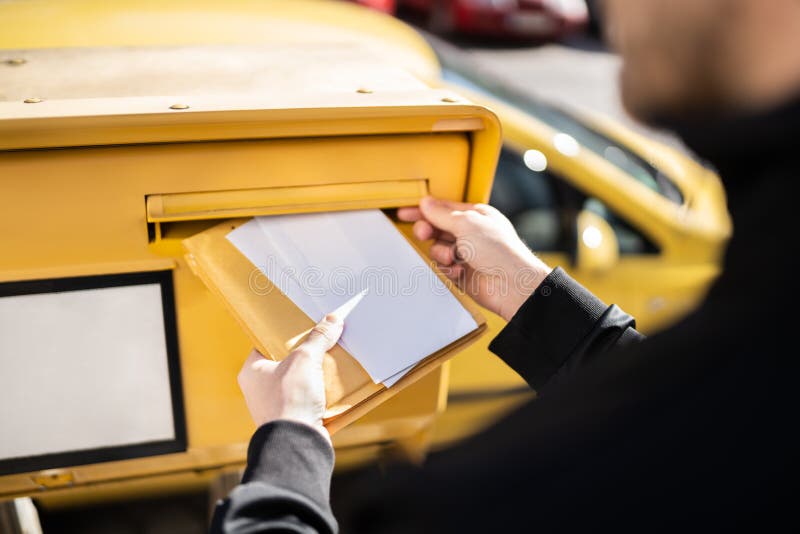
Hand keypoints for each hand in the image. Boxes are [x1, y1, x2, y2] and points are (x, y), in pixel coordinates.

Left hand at [237, 314, 343, 441]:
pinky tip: (336, 384)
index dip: (286, 334)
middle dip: (307, 353)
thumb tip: (333, 320)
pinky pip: (310, 398)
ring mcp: (277, 405)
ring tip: (333, 359)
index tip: (303, 324)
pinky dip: (322, 392)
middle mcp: (260, 389)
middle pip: (287, 361)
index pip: (267, 343)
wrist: (297, 443)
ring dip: (317, 373)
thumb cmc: (289, 400)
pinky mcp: (294, 418)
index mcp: (252, 371)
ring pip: (300, 380)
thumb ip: (319, 338)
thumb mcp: (305, 359)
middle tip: (322, 339)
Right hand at [398, 196, 551, 321]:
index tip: (403, 213)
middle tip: (424, 234)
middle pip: (437, 229)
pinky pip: (443, 268)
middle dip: (428, 232)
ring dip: (441, 253)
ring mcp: (466, 254)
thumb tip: (426, 203)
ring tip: (453, 258)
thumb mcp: (467, 224)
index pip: (443, 209)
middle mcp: (471, 233)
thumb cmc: (499, 250)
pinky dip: (448, 269)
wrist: (511, 285)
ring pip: (437, 249)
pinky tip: (460, 271)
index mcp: (475, 216)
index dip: (423, 210)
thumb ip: (442, 214)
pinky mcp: (462, 273)